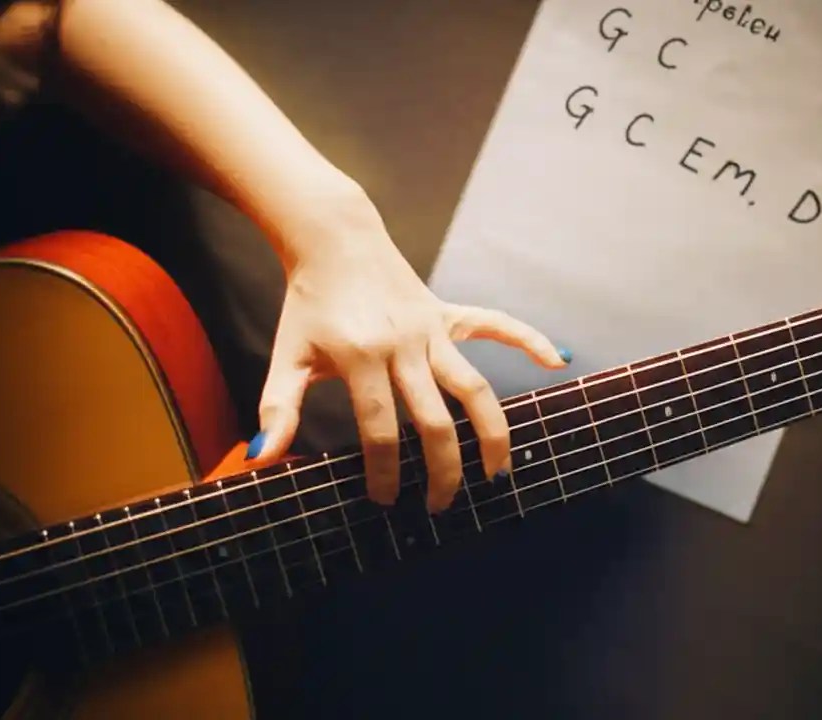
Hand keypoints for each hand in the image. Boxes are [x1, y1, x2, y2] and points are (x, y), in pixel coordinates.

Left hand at [246, 200, 567, 512]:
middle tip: (441, 505)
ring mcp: (431, 329)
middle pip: (434, 419)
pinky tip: (557, 361)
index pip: (379, 429)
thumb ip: (278, 409)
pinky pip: (495, 325)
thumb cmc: (309, 304)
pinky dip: (528, 339)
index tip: (385, 501)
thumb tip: (265, 459)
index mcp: (361, 357)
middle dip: (442, 470)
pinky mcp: (447, 313)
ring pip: (472, 386)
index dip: (384, 472)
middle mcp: (404, 345)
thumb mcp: (287, 357)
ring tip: (497, 472)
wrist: (333, 241)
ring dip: (491, 432)